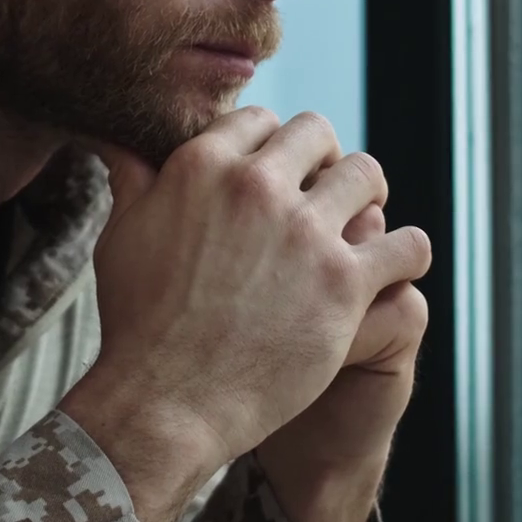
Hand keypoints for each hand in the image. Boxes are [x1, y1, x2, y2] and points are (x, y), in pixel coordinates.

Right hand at [57, 108, 431, 521]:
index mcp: (202, 165)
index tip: (278, 169)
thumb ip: (132, 178)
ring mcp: (306, 233)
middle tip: (324, 191)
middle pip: (317, 134)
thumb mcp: (122, 233)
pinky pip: (406, 245)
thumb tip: (113, 139)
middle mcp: (257, 187)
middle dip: (322, 158)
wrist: (167, 401)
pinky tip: (398, 262)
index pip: (259, 120)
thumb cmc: (138, 322)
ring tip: (366, 219)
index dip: (271, 144)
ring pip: (367, 175)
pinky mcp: (344, 282)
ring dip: (368, 193)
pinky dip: (408, 251)